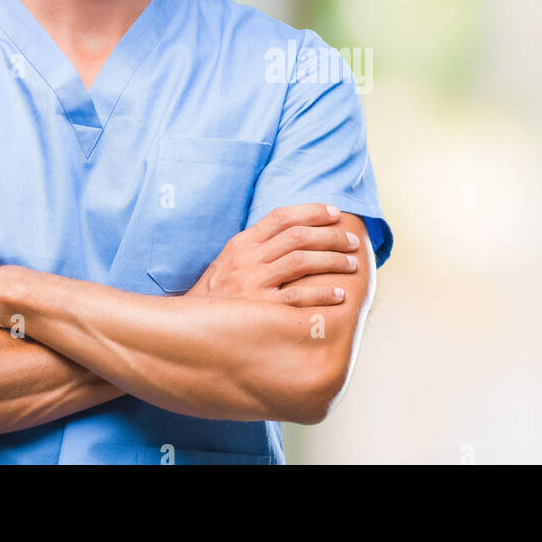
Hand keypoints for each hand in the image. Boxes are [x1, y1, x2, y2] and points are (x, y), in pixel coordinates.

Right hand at [187, 203, 360, 306]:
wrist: (189, 330)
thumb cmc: (216, 298)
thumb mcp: (228, 264)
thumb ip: (255, 248)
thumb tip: (293, 234)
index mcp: (241, 244)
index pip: (281, 216)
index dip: (312, 211)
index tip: (335, 212)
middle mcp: (246, 259)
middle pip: (298, 236)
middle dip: (331, 236)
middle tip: (352, 241)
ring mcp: (252, 283)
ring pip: (302, 260)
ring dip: (333, 260)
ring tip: (352, 264)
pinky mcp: (259, 310)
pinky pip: (298, 297)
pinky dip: (322, 294)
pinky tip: (339, 294)